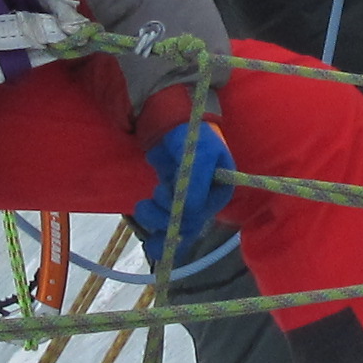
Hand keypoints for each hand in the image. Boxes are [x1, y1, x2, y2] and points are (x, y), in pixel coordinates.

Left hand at [130, 119, 237, 260]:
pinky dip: (157, 232)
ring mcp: (188, 201)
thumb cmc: (190, 134)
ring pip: (176, 227)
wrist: (169, 120)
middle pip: (188, 225)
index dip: (184, 216)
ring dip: (157, 222)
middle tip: (145, 208)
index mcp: (220, 190)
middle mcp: (207, 200)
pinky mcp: (171, 199)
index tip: (165, 200)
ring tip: (142, 207)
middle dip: (166, 221)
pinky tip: (148, 242)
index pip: (202, 213)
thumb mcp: (199, 153)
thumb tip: (188, 210)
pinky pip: (167, 223)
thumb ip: (195, 181)